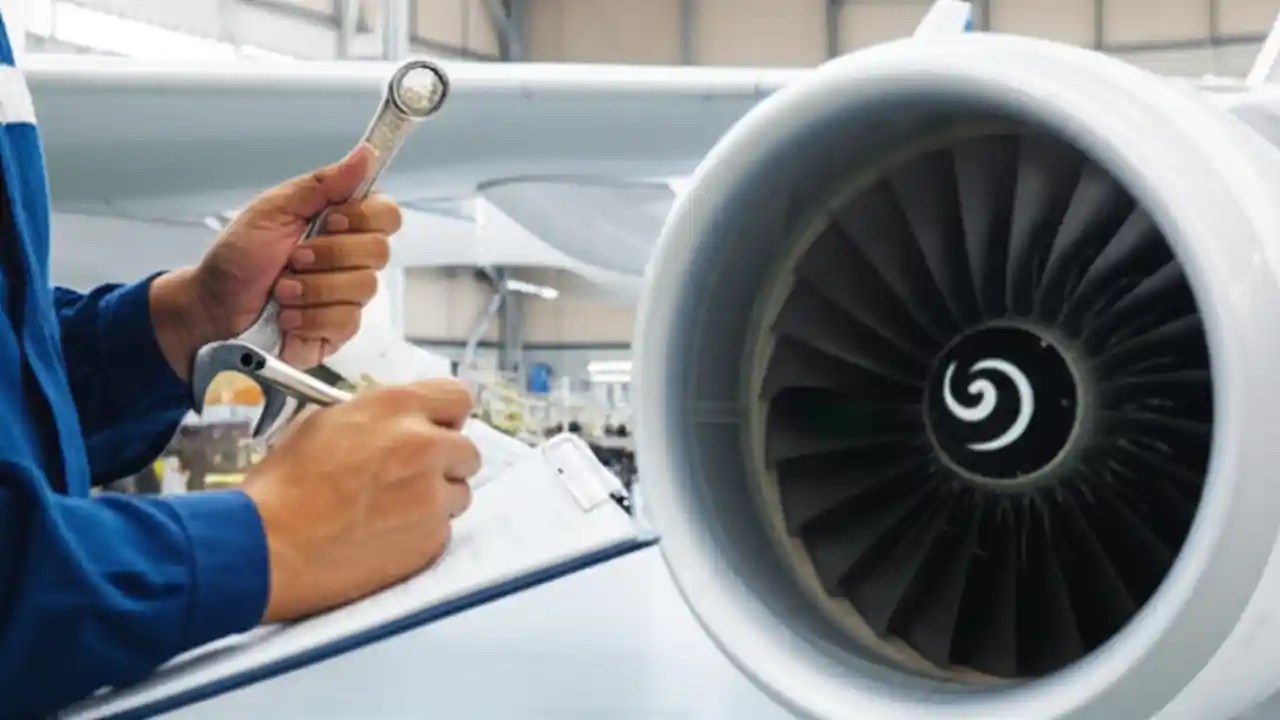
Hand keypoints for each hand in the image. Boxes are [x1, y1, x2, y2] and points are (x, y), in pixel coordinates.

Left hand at [151, 144, 401, 376]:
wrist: (212, 307)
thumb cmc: (237, 258)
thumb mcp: (273, 211)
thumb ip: (322, 184)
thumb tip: (366, 154)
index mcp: (340, 223)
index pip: (387, 214)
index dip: (364, 218)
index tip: (330, 221)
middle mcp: (351, 258)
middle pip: (379, 251)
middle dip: (328, 256)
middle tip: (293, 259)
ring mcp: (349, 295)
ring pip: (363, 288)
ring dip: (313, 289)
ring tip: (281, 291)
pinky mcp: (340, 329)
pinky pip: (347, 321)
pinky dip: (309, 317)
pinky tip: (288, 316)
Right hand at [242, 379, 479, 622]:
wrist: (267, 545)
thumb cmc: (285, 485)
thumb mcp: (325, 422)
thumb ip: (377, 418)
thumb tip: (399, 424)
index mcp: (396, 407)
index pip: (457, 398)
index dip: (446, 418)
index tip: (436, 430)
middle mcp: (425, 446)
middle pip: (467, 451)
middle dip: (445, 463)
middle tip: (410, 477)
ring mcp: (432, 495)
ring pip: (459, 493)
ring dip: (436, 500)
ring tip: (391, 510)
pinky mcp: (431, 539)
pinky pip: (443, 530)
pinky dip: (422, 533)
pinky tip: (384, 536)